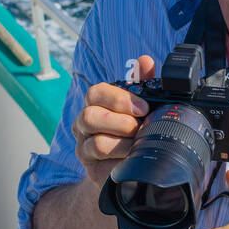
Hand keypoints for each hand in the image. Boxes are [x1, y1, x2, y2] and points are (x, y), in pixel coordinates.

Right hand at [72, 55, 154, 188]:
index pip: (96, 93)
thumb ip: (144, 84)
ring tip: (137, 143)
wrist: (133, 167)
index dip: (119, 99)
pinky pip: (97, 153)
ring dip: (121, 139)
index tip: (144, 109)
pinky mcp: (88, 162)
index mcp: (97, 103)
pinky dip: (118, 153)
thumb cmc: (137, 132)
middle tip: (140, 128)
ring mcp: (83, 143)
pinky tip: (131, 155)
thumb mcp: (144, 108)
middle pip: (90, 114)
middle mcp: (85, 121)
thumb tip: (145, 61)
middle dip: (121, 121)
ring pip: (94, 137)